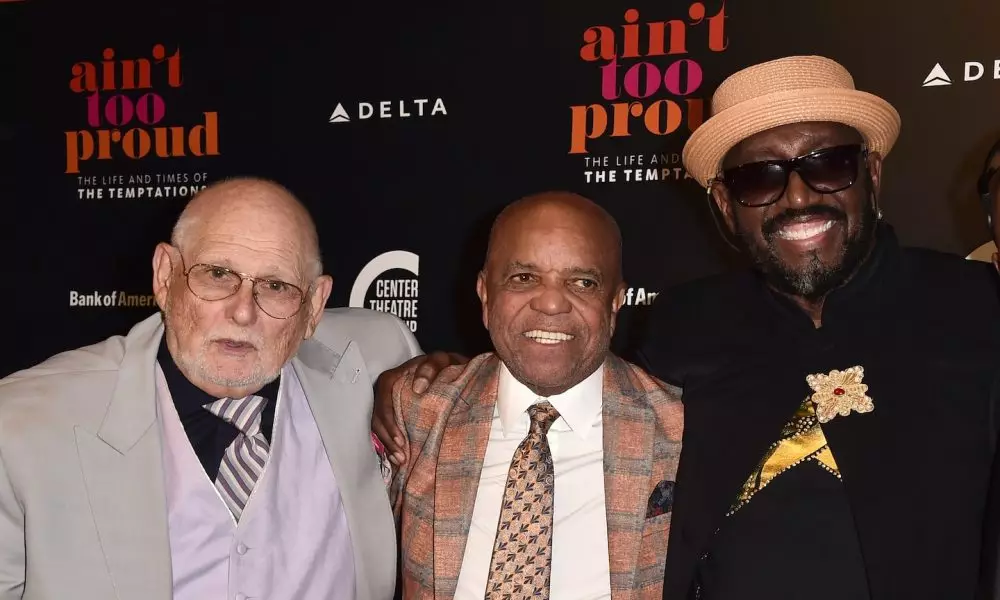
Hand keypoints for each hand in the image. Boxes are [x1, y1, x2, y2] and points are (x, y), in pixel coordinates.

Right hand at [372, 351, 469, 465]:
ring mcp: (389, 403)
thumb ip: (432, 367)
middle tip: (401, 458)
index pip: (384, 401)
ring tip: (401, 461)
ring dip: (388, 445)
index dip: (390, 422)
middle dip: (388, 440)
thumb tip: (418, 387)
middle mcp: (387, 391)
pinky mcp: (394, 412)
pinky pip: (385, 430)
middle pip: (379, 418)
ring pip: (379, 427)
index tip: (402, 440)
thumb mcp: (442, 360)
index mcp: (394, 378)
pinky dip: (390, 444)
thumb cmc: (446, 365)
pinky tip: (399, 457)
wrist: (452, 369)